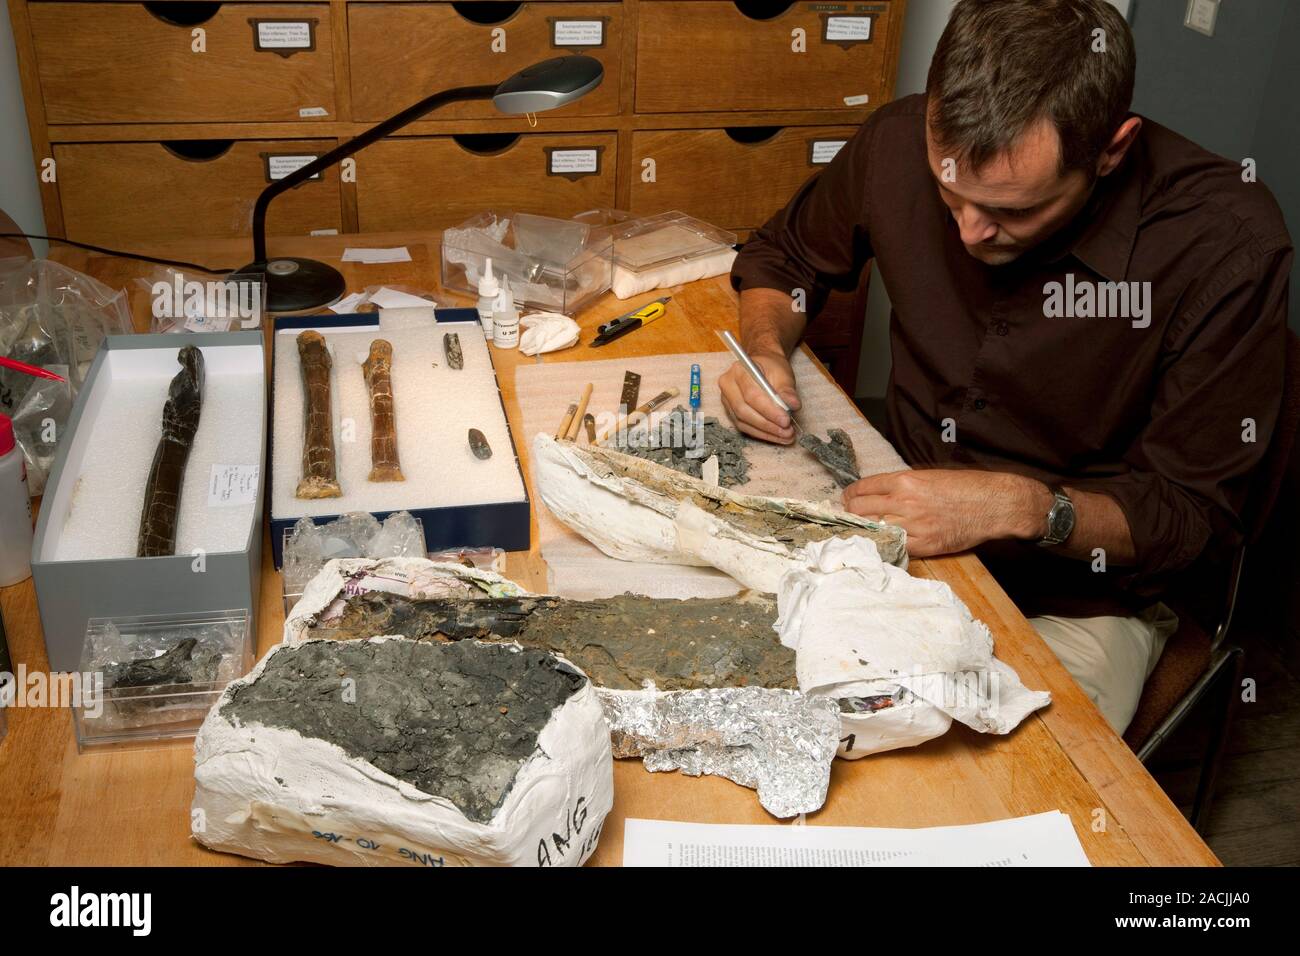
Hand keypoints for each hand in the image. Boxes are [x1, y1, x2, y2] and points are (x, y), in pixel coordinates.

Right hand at [719, 352, 801, 444]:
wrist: (762, 366)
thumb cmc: (771, 367)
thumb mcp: (783, 373)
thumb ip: (787, 390)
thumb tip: (793, 405)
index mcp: (739, 370)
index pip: (751, 394)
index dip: (769, 410)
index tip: (786, 420)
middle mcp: (728, 385)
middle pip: (744, 410)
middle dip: (767, 424)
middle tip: (787, 431)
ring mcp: (727, 400)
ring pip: (743, 422)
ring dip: (765, 432)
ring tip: (785, 435)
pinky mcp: (731, 412)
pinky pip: (744, 427)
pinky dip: (761, 433)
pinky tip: (776, 435)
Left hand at [841, 469, 1050, 557]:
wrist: (994, 504)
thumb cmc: (965, 486)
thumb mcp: (929, 476)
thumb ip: (902, 484)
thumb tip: (878, 493)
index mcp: (905, 480)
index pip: (862, 488)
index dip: (849, 495)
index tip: (847, 499)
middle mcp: (905, 501)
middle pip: (859, 509)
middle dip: (850, 513)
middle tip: (851, 516)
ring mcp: (914, 525)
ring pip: (873, 530)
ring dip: (865, 530)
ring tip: (864, 530)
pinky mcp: (925, 544)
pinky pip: (894, 546)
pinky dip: (885, 544)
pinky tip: (882, 542)